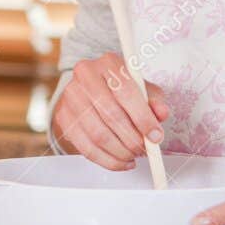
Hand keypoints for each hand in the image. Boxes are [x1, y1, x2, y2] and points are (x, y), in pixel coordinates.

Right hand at [50, 52, 169, 170]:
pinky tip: (121, 162)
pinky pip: (86, 148)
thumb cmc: (121, 89)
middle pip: (111, 115)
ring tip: (134, 156)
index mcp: (108, 63)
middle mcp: (85, 76)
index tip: (156, 136)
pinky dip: (108, 160)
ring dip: (121, 152)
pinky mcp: (63, 117)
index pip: (126, 92)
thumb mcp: (142, 89)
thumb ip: (154, 101)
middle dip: (132, 138)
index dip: (143, 118)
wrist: (91, 89)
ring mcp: (71, 97)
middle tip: (145, 150)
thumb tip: (161, 114)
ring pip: (98, 134)